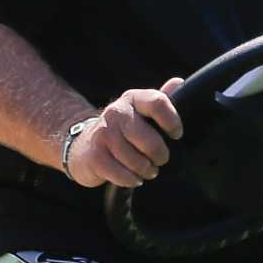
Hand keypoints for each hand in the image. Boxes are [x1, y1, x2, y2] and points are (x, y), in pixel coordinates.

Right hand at [65, 79, 185, 188]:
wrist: (83, 146)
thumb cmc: (121, 130)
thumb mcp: (139, 111)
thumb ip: (159, 100)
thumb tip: (179, 82)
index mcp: (132, 99)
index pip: (157, 103)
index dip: (172, 121)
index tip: (176, 135)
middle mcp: (116, 113)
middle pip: (150, 140)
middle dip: (160, 156)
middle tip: (160, 159)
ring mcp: (103, 134)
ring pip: (137, 161)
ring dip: (147, 170)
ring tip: (147, 170)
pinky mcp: (95, 156)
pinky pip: (123, 174)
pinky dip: (132, 180)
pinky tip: (134, 178)